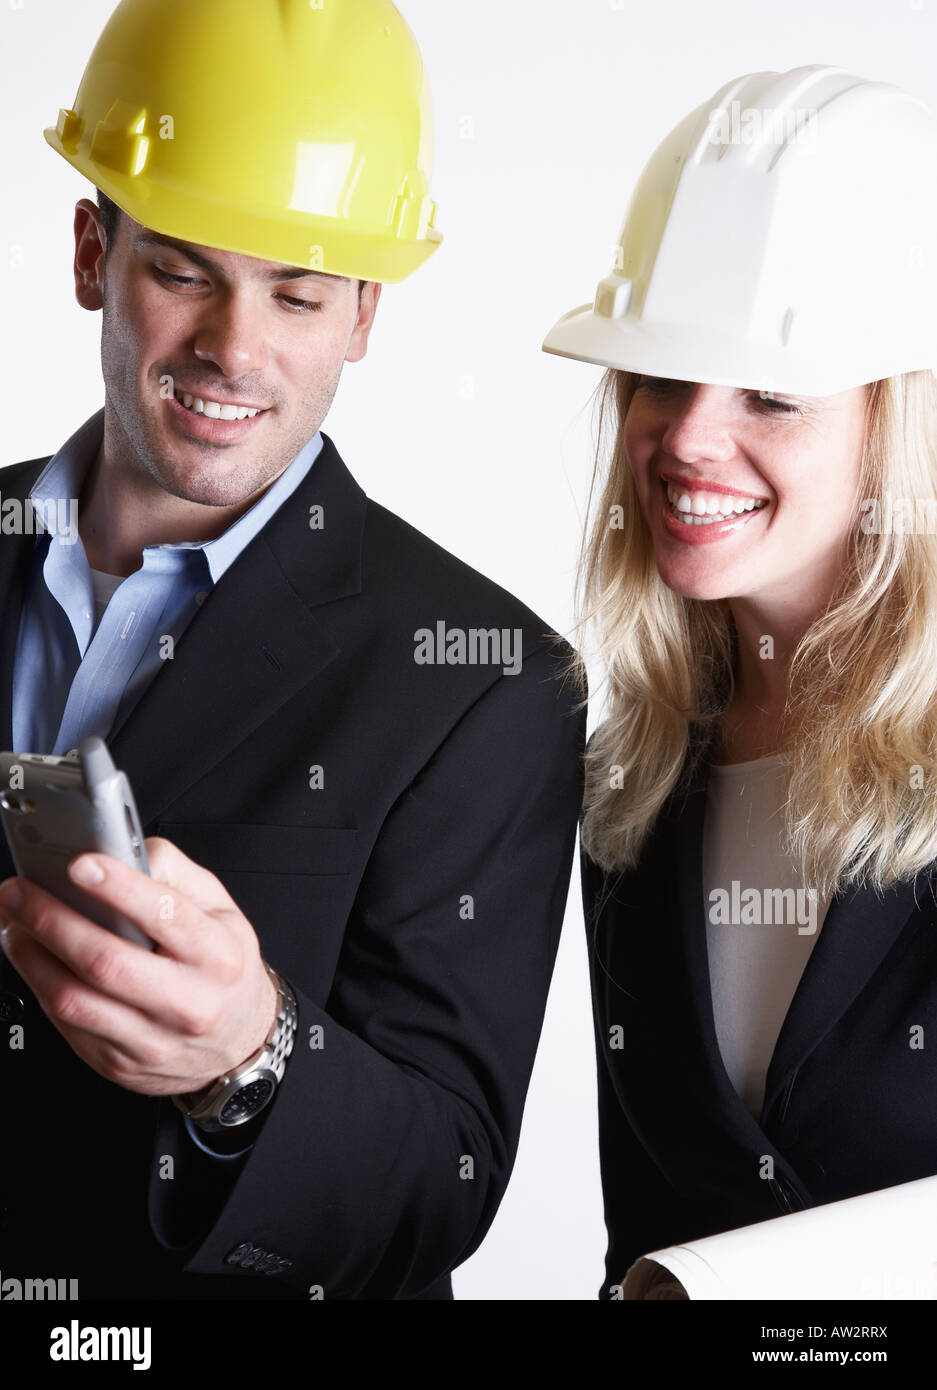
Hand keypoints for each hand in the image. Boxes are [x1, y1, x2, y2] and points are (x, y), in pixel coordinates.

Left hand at [0, 838, 277, 1096]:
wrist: (239, 1042)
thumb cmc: (224, 969)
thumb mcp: (222, 910)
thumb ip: (176, 873)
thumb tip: (122, 853)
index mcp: (218, 956)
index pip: (166, 916)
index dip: (119, 888)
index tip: (81, 864)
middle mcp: (188, 1002)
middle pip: (106, 962)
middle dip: (52, 921)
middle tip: (19, 893)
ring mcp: (152, 1040)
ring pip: (75, 1000)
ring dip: (31, 957)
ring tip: (13, 924)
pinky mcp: (120, 1063)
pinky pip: (66, 1025)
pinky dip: (39, 986)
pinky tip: (31, 959)